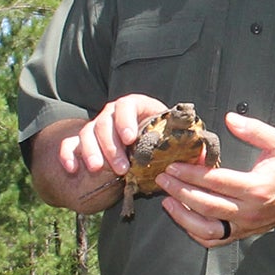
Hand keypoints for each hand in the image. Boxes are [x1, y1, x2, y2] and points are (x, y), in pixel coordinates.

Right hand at [57, 93, 183, 201]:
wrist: (135, 145)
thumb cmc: (160, 142)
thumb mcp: (174, 141)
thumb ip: (188, 146)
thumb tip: (206, 156)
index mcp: (136, 107)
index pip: (127, 105)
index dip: (126, 120)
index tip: (130, 138)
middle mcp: (113, 114)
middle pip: (105, 122)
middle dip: (110, 146)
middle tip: (120, 167)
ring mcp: (95, 127)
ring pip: (87, 133)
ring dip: (90, 151)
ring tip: (96, 169)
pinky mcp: (81, 142)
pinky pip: (68, 145)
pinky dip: (67, 155)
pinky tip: (73, 169)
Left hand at [158, 112, 274, 245]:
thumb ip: (254, 130)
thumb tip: (230, 119)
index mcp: (257, 188)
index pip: (217, 182)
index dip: (192, 174)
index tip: (173, 166)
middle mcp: (249, 210)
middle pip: (207, 206)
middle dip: (180, 191)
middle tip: (163, 179)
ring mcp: (245, 225)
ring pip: (207, 228)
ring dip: (183, 216)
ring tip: (167, 200)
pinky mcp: (242, 233)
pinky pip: (214, 239)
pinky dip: (195, 232)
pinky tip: (182, 217)